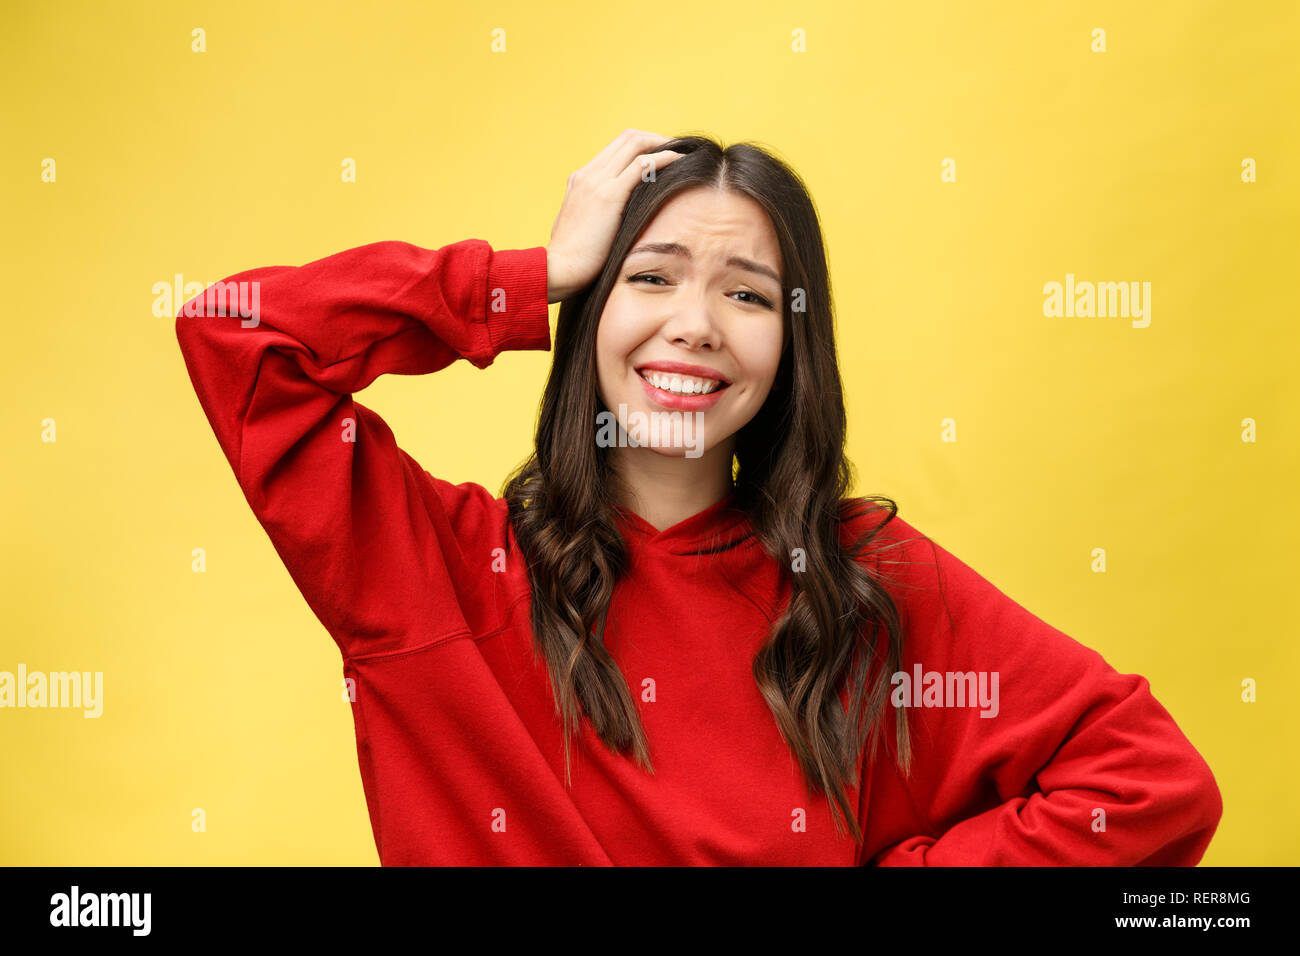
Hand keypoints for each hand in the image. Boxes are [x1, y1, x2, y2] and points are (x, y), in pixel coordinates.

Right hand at [546, 129, 683, 303]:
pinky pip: (642, 165)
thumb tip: (615, 224)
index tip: (662, 157)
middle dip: (656, 139)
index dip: (642, 146)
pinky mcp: (609, 195)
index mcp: (580, 179)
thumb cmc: (571, 259)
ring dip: (663, 144)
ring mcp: (597, 181)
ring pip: (635, 143)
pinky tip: (680, 162)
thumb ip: (595, 216)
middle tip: (679, 151)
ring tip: (683, 154)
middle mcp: (588, 173)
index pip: (616, 148)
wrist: (558, 269)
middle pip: (628, 138)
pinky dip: (664, 158)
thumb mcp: (582, 228)